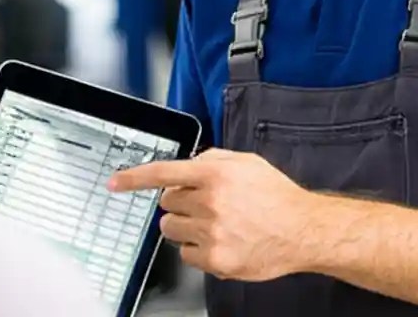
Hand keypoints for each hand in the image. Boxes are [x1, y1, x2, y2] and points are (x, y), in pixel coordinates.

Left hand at [108, 149, 314, 280]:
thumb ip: (213, 158)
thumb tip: (188, 163)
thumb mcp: (247, 163)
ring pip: (171, 229)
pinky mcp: (215, 259)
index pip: (163, 173)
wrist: (302, 230)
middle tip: (202, 206)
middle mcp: (211, 202)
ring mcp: (212, 232)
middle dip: (179, 203)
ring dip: (185, 226)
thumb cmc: (278, 197)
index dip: (133, 178)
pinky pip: (185, 255)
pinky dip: (197, 250)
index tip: (115, 182)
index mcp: (216, 174)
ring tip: (213, 225)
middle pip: (166, 202)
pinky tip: (220, 242)